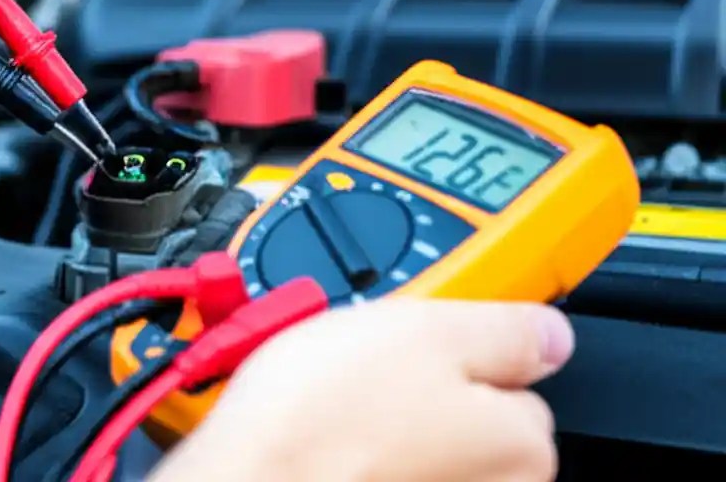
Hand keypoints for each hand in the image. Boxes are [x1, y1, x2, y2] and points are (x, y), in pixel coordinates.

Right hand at [149, 300, 574, 481]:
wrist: (246, 481)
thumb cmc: (320, 423)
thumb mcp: (422, 328)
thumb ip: (504, 327)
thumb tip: (549, 333)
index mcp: (521, 446)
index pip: (516, 380)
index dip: (456, 349)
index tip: (412, 339)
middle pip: (467, 420)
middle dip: (420, 393)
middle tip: (358, 368)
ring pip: (417, 446)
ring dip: (383, 426)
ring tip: (325, 404)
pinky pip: (379, 470)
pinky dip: (354, 459)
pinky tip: (317, 442)